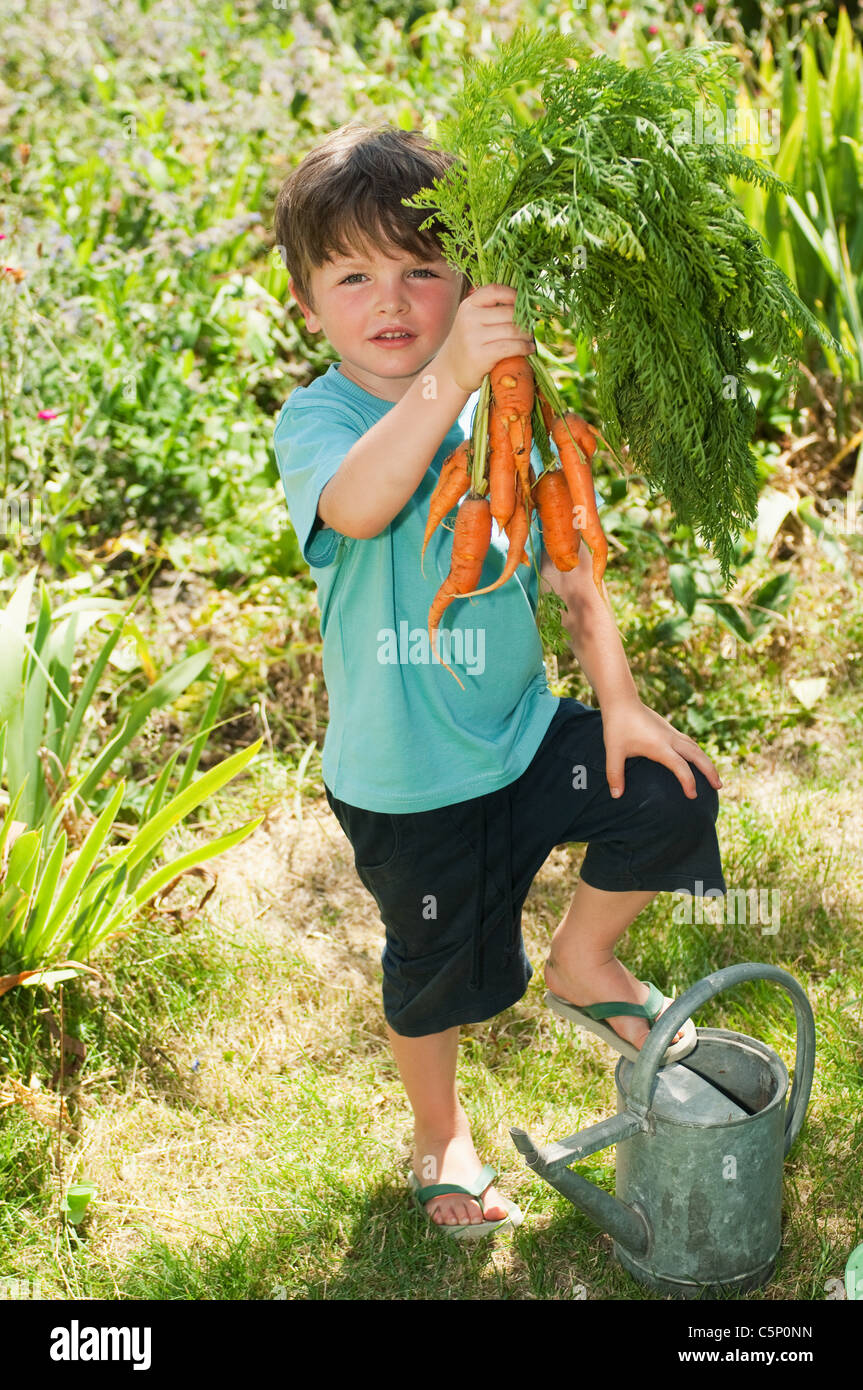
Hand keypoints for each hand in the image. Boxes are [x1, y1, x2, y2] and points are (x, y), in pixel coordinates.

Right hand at [436, 283, 534, 393]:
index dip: (514, 294)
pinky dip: (524, 348)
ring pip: (512, 330)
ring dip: (527, 336)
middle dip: (526, 320)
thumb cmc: (469, 344)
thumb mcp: (472, 321)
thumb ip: (492, 310)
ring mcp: (473, 337)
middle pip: (509, 312)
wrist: (450, 371)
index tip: (526, 304)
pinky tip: (528, 350)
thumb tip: (528, 305)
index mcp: (468, 305)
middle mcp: (469, 318)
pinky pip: (510, 347)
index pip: (495, 290)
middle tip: (532, 328)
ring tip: (530, 340)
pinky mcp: (479, 355)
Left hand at [600, 698, 722, 800]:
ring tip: (714, 777)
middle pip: (697, 755)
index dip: (688, 781)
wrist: (621, 701)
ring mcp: (671, 733)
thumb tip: (616, 796)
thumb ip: (615, 774)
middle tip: (719, 787)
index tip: (693, 795)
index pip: (680, 766)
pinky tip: (698, 761)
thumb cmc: (617, 726)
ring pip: (696, 747)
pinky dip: (698, 753)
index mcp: (659, 746)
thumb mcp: (613, 752)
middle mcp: (670, 739)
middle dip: (710, 771)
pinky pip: (689, 742)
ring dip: (707, 762)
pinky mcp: (669, 729)